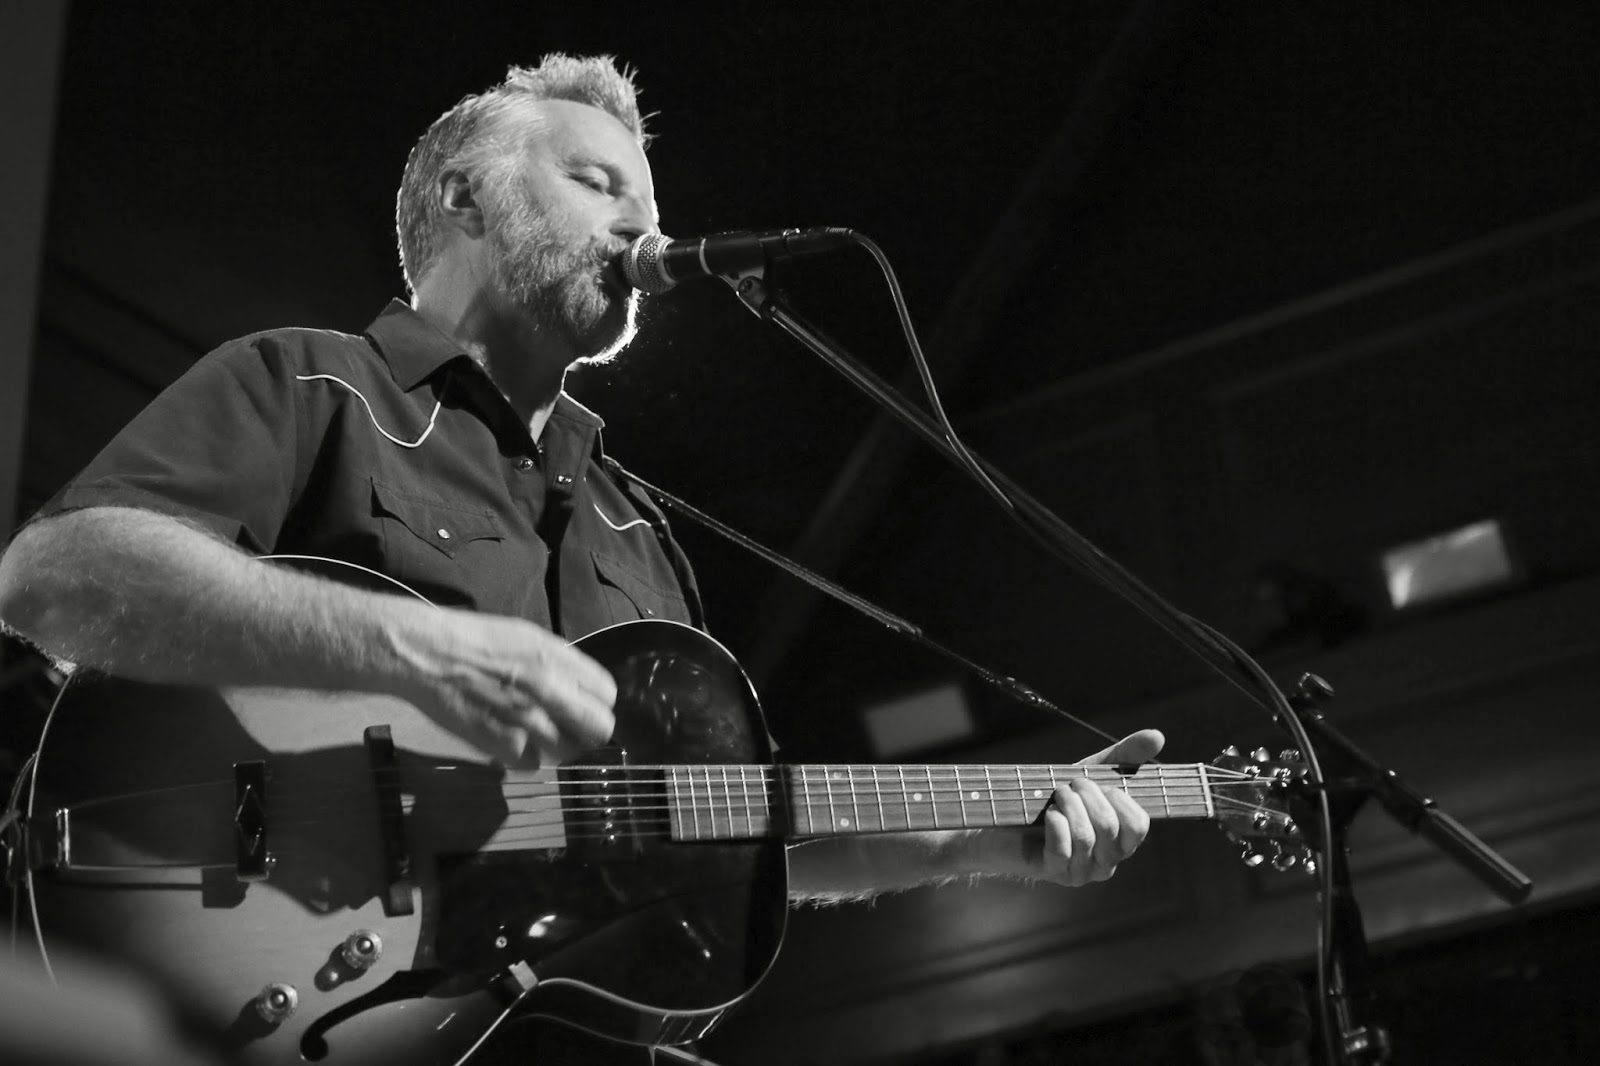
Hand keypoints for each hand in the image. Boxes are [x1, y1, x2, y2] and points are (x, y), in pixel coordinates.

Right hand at [391, 608, 616, 766]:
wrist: (426, 655)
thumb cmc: (475, 640)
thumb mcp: (527, 637)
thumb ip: (559, 662)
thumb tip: (580, 687)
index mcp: (557, 658)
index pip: (607, 693)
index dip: (597, 701)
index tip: (584, 704)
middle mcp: (550, 690)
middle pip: (600, 728)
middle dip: (589, 729)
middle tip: (571, 727)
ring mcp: (527, 721)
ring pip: (570, 752)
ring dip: (557, 745)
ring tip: (537, 733)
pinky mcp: (502, 745)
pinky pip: (532, 764)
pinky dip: (524, 757)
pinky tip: (510, 740)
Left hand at [1034, 728, 1164, 886]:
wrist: (1010, 815)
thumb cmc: (1058, 798)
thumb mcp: (1093, 772)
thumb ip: (1126, 755)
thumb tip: (1157, 736)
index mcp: (1121, 841)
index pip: (1139, 825)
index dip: (1121, 799)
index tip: (1102, 785)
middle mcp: (1106, 862)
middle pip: (1109, 826)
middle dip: (1088, 794)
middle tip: (1072, 784)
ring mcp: (1081, 871)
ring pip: (1085, 835)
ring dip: (1068, 804)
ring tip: (1058, 793)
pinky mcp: (1054, 872)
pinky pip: (1062, 847)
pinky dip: (1055, 822)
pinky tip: (1049, 813)